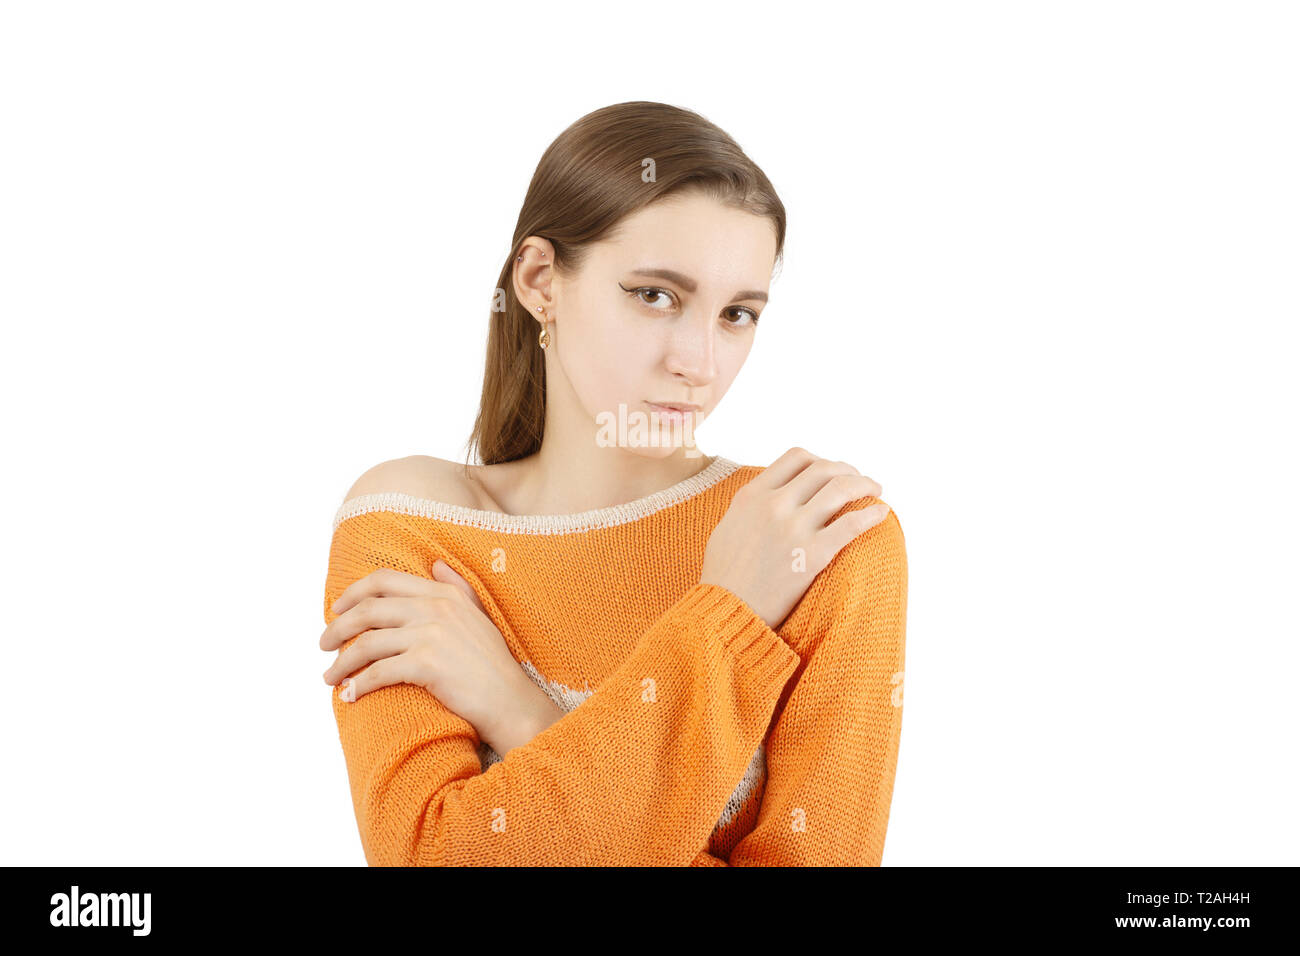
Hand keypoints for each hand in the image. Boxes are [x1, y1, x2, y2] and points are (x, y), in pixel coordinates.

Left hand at [320, 559, 545, 752]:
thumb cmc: (493, 664)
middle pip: (368, 609)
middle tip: (322, 645)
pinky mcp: (427, 664)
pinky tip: (349, 695)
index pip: (384, 580)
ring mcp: (431, 634)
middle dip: (338, 627)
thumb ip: (456, 587)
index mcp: (444, 593)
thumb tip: (435, 564)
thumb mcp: (478, 615)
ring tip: (329, 677)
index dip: (353, 593)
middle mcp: (435, 607)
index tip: (336, 609)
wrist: (511, 701)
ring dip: (342, 662)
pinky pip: (378, 672)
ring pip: (367, 643)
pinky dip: (358, 684)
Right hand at [700, 447, 889, 629]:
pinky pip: (851, 524)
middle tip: (859, 480)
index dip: (820, 460)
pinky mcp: (811, 555)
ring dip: (865, 485)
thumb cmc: (723, 577)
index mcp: (752, 495)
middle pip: (823, 469)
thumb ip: (750, 506)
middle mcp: (773, 505)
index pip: (796, 458)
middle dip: (848, 470)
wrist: (724, 611)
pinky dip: (871, 514)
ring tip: (876, 491)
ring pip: (841, 489)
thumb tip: (770, 496)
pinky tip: (881, 513)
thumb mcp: (726, 527)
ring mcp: (793, 528)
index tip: (831, 471)